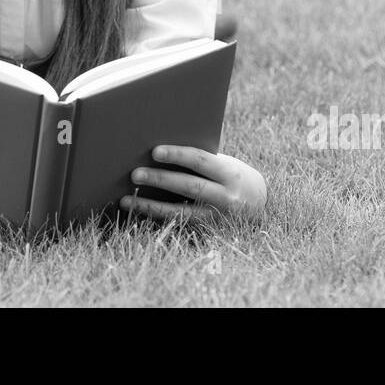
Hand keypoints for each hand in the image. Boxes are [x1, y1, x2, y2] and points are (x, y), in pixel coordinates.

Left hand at [121, 145, 267, 224]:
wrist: (260, 205)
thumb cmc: (230, 176)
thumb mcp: (224, 165)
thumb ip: (200, 161)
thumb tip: (158, 153)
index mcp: (230, 173)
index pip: (201, 160)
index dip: (178, 155)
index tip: (154, 151)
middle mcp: (226, 197)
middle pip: (188, 186)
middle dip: (160, 179)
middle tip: (134, 174)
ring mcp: (217, 218)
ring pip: (180, 212)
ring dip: (150, 206)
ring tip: (125, 200)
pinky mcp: (208, 233)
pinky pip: (177, 226)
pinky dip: (156, 219)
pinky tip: (137, 214)